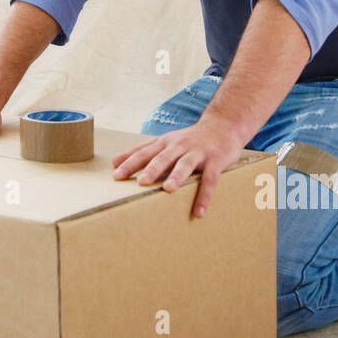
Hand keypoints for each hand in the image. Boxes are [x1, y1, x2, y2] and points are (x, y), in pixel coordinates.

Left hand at [111, 118, 245, 217]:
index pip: (144, 152)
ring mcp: (198, 152)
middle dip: (152, 169)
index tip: (116, 176)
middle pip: (163, 157)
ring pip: (185, 164)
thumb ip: (142, 151)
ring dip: (177, 176)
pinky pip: (210, 180)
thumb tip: (114, 161)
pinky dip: (205, 196)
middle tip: (140, 182)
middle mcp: (180, 146)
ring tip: (168, 189)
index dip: (130, 162)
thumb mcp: (165, 141)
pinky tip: (199, 212)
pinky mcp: (215, 160)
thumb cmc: (190, 138)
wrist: (223, 125)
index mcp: (165, 142)